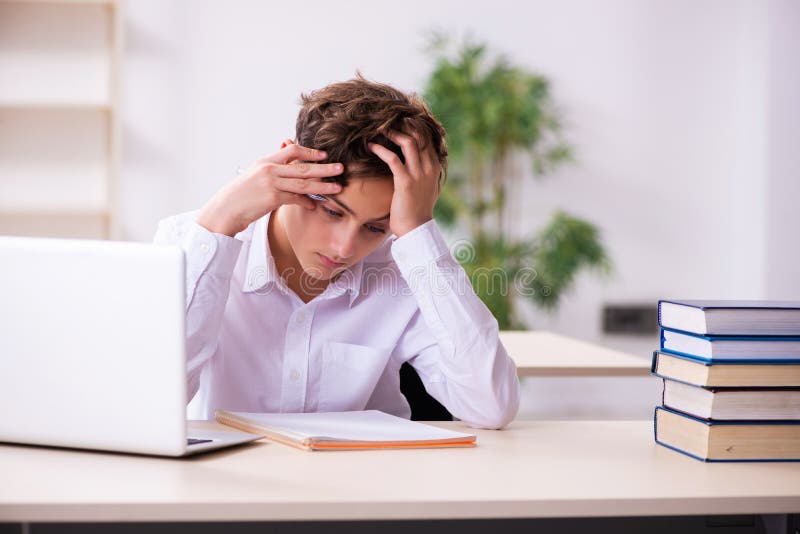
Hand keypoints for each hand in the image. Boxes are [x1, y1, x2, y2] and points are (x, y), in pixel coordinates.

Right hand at [197, 141, 342, 236]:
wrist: (226, 208)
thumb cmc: (242, 193)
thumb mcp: (255, 174)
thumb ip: (273, 166)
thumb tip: (286, 149)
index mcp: (266, 161)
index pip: (292, 150)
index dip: (310, 152)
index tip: (324, 155)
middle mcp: (269, 169)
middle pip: (303, 167)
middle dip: (324, 168)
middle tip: (340, 168)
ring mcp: (271, 183)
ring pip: (303, 183)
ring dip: (322, 186)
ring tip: (337, 187)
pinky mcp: (272, 198)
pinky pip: (295, 199)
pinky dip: (306, 202)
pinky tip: (314, 205)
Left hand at [369, 129, 441, 236]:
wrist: (416, 227)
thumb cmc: (417, 208)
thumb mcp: (427, 186)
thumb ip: (426, 171)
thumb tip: (420, 161)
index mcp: (435, 166)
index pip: (427, 138)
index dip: (414, 126)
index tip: (400, 120)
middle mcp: (429, 167)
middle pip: (419, 135)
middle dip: (404, 124)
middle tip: (388, 120)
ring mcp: (418, 174)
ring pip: (408, 142)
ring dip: (392, 133)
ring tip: (379, 130)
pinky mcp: (405, 181)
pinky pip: (392, 159)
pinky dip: (381, 150)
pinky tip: (371, 147)